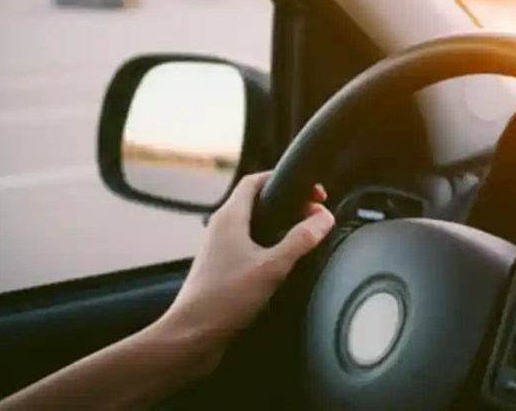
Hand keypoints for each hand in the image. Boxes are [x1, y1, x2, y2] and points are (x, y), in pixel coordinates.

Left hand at [157, 171, 334, 371]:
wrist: (191, 335)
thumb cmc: (225, 298)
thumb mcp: (272, 267)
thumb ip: (301, 240)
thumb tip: (324, 217)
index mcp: (230, 217)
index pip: (256, 180)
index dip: (284, 179)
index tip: (311, 191)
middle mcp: (221, 227)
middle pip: (257, 202)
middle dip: (288, 204)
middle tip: (313, 215)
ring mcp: (218, 248)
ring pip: (252, 224)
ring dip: (278, 226)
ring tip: (303, 237)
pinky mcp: (220, 268)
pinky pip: (247, 245)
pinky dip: (267, 245)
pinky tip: (282, 263)